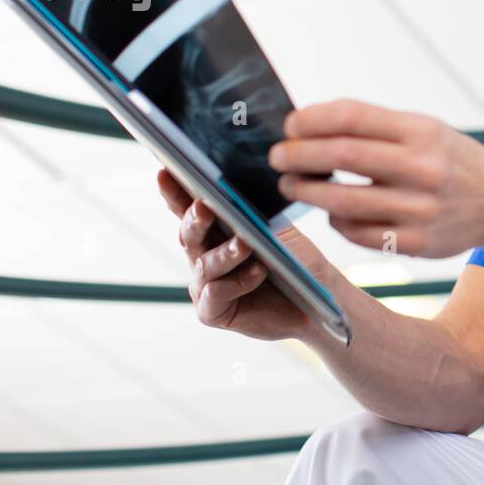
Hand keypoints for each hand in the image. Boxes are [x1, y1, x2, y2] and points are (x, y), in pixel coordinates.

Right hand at [156, 168, 332, 340]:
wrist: (317, 299)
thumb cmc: (296, 261)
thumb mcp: (278, 229)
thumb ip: (253, 213)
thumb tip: (234, 187)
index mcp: (216, 231)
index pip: (190, 208)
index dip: (175, 191)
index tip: (166, 172)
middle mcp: (204, 256)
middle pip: (189, 234)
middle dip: (194, 219)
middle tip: (203, 207)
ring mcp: (206, 284)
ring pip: (204, 264)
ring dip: (226, 253)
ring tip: (246, 244)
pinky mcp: (213, 311)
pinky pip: (216, 293)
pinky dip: (238, 281)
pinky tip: (258, 272)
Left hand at [267, 99, 483, 257]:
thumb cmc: (450, 160)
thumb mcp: (425, 130)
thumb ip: (375, 127)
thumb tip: (308, 126)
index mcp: (422, 131)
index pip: (353, 116)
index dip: (312, 119)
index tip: (290, 125)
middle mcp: (424, 168)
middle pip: (343, 156)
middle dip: (299, 155)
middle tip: (277, 157)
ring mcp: (422, 209)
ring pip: (345, 201)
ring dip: (308, 192)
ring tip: (291, 185)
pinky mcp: (419, 244)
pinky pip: (360, 234)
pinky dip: (337, 221)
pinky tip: (331, 211)